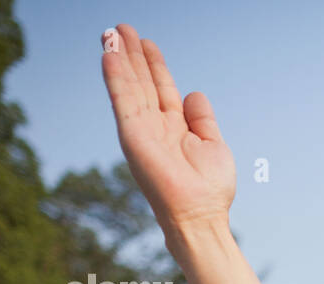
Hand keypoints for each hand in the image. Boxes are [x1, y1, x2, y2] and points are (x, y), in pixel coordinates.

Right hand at [100, 24, 235, 235]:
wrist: (200, 215)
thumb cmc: (210, 188)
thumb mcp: (213, 144)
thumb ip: (202, 118)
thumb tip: (194, 93)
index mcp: (175, 128)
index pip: (161, 88)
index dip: (153, 65)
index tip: (145, 42)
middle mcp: (156, 127)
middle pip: (141, 82)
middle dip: (131, 55)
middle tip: (120, 27)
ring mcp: (142, 131)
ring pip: (129, 86)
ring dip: (119, 59)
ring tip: (111, 33)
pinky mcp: (132, 136)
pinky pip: (122, 100)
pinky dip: (115, 77)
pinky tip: (110, 55)